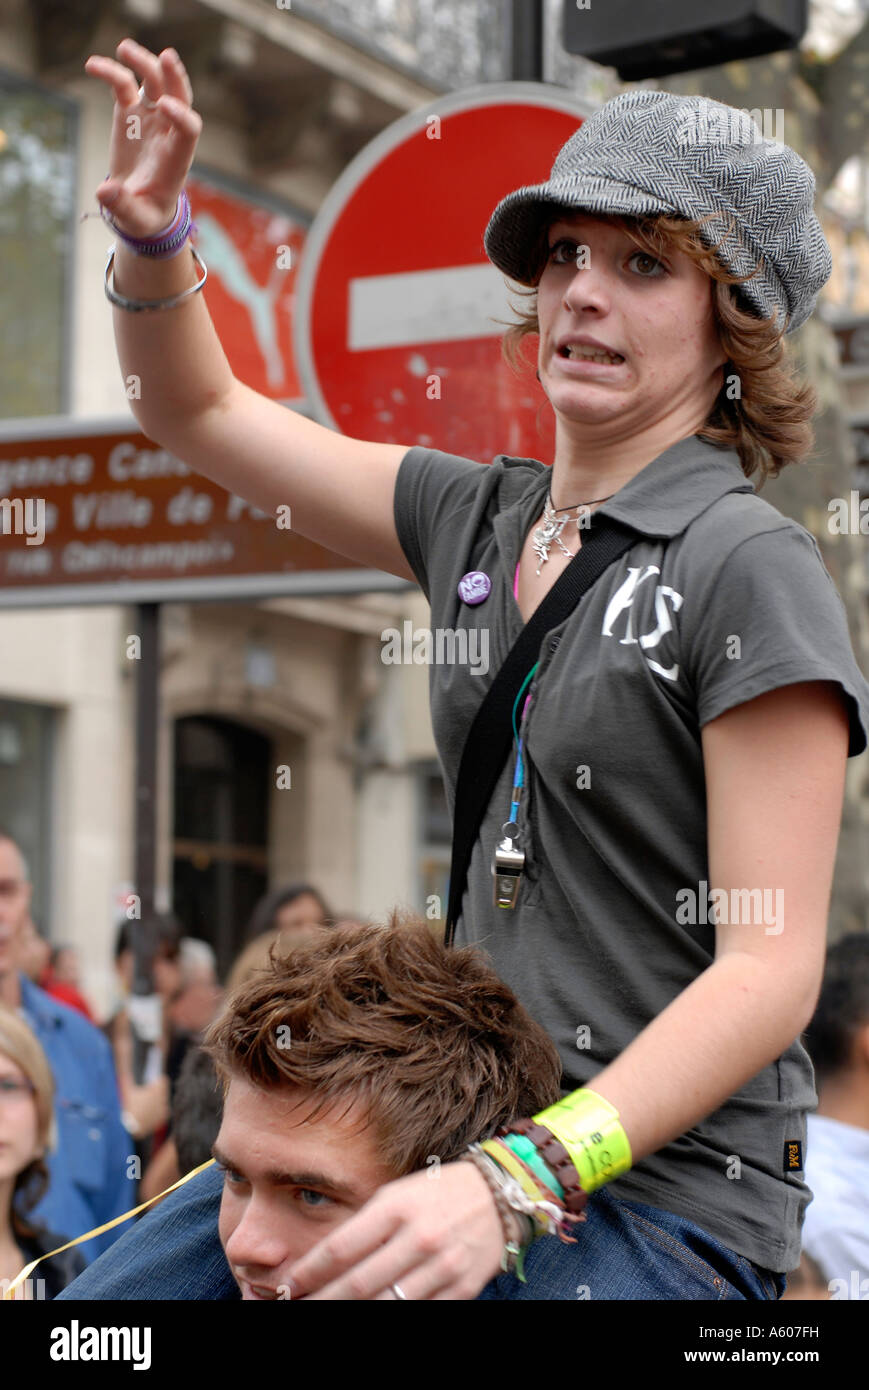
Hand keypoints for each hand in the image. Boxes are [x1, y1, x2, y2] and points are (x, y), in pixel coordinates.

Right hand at [84, 39, 201, 236]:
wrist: (139, 206)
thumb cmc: (144, 215)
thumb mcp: (136, 218)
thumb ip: (123, 206)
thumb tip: (104, 191)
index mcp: (177, 158)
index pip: (189, 129)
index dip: (181, 116)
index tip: (164, 106)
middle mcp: (167, 132)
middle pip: (178, 96)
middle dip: (174, 77)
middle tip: (165, 57)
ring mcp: (149, 119)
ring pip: (153, 82)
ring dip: (143, 62)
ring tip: (124, 48)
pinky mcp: (130, 113)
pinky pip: (123, 86)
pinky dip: (110, 72)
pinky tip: (91, 66)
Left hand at [285, 1159, 506, 1300]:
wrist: (499, 1194)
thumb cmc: (438, 1192)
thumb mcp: (398, 1194)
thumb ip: (366, 1225)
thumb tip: (327, 1262)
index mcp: (397, 1206)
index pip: (342, 1247)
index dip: (310, 1272)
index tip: (288, 1287)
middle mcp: (419, 1236)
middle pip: (359, 1282)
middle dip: (324, 1300)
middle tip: (299, 1308)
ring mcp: (442, 1265)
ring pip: (387, 1304)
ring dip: (353, 1312)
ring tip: (328, 1313)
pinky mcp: (461, 1288)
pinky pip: (420, 1313)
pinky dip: (393, 1317)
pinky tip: (374, 1314)